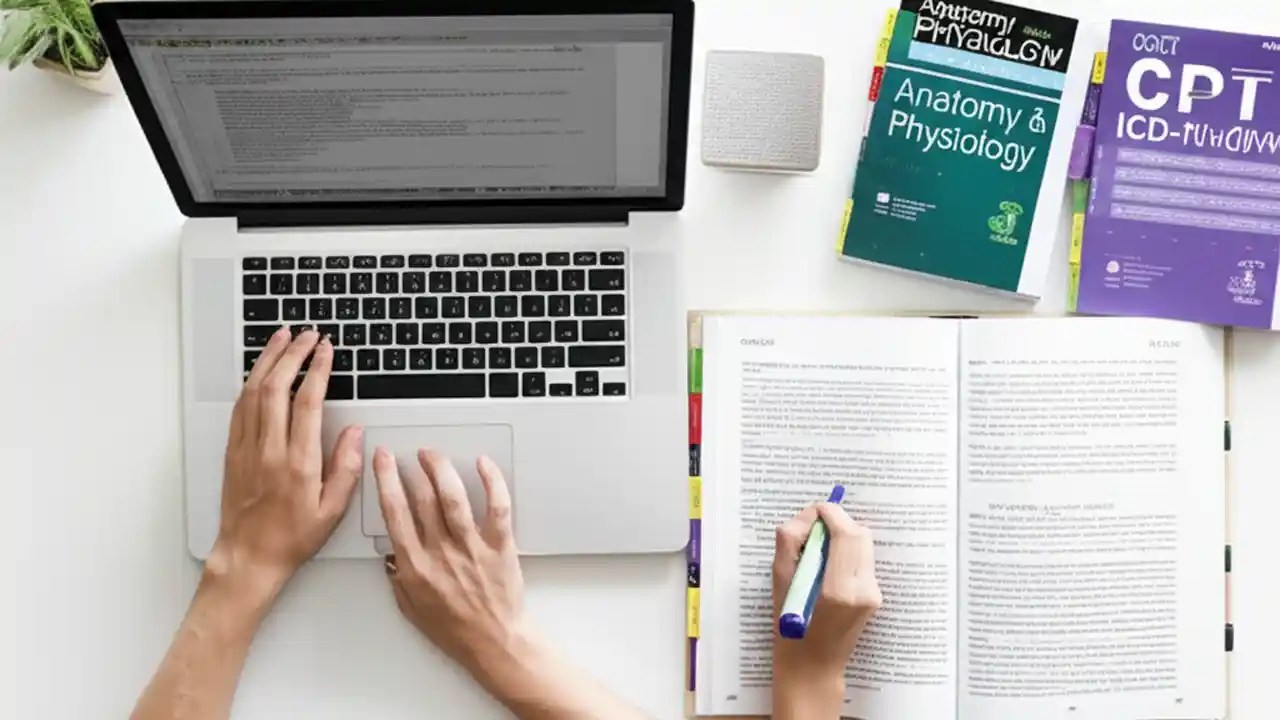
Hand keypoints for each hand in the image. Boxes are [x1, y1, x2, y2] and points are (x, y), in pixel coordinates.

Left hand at [209, 327, 363, 591]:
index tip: (326, 350)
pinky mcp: (233, 452)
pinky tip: (260, 369)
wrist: (249, 557)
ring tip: (281, 337)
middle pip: (276, 387)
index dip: (317, 370)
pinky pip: (239, 407)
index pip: (307, 402)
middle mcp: (268, 450)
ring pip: (253, 392)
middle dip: (293, 354)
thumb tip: (354, 433)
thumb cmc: (292, 538)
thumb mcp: (332, 511)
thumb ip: (346, 468)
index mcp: (297, 463)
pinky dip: (251, 382)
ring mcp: (246, 448)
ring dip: (268, 360)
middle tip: (307, 335)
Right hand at [373, 447, 527, 675]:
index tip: (383, 461)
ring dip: (441, 469)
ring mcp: (472, 547)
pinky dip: (491, 481)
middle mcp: (441, 553)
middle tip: (407, 454)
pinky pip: (497, 506)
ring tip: (433, 455)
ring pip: (453, 497)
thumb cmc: (456, 630)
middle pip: (422, 499)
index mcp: (416, 566)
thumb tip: (392, 552)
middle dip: (411, 469)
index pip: (395, 513)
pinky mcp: (500, 546)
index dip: (386, 480)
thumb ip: (398, 577)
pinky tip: (483, 464)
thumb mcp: (411, 609)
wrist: (494, 642)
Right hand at [771, 503, 880, 713]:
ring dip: (842, 537)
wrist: (813, 669)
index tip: (813, 511)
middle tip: (811, 531)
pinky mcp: (875, 597)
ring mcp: (873, 594)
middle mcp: (863, 590)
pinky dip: (845, 552)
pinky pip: (862, 560)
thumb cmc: (789, 632)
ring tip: (816, 552)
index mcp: (838, 590)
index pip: (845, 534)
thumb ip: (790, 544)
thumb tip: (805, 518)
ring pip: (863, 545)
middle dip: (837, 523)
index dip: (830, 513)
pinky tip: (826, 567)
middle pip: (860, 534)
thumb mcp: (779, 585)